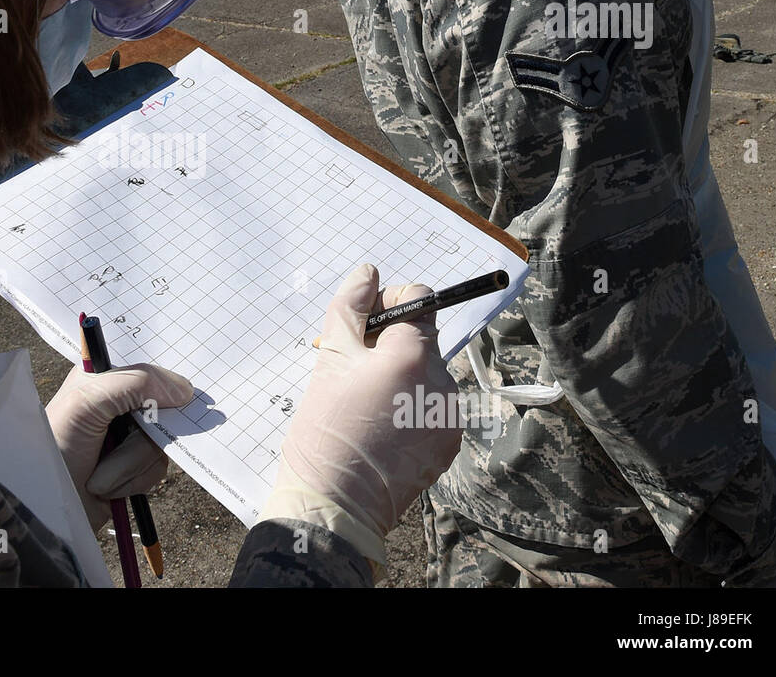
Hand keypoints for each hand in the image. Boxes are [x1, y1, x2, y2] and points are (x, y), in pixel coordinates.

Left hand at [46, 363, 193, 532]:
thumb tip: (184, 390)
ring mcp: (128, 439)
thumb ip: (135, 383)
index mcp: (103, 379)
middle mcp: (118, 406)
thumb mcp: (88, 402)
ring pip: (161, 444)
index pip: (147, 369)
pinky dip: (134, 481)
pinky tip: (108, 487)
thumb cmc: (54, 448)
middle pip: (162, 410)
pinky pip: (158, 470)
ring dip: (130, 464)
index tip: (171, 401)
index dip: (163, 384)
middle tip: (115, 440)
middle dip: (140, 436)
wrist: (47, 509)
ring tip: (98, 472)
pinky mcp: (134, 469)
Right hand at [260, 264, 461, 564]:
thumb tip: (368, 273)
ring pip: (426, 376)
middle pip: (421, 342)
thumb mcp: (329, 360)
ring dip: (402, 380)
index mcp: (412, 355)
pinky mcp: (449, 443)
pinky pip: (433, 409)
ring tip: (366, 407)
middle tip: (354, 374)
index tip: (364, 326)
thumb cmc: (326, 431)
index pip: (419, 301)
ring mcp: (450, 415)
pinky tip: (382, 429)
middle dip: (391, 348)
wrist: (335, 503)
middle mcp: (442, 382)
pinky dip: (411, 410)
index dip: (389, 305)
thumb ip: (350, 308)